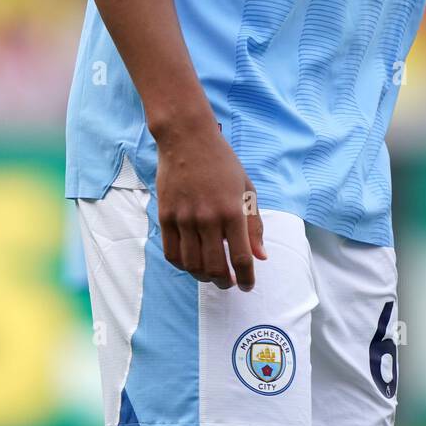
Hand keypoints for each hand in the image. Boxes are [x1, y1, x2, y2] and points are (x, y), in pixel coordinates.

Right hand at [155, 117, 266, 290]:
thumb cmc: (222, 162)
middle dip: (225, 282)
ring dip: (203, 277)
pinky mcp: (166, 216)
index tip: (248, 286)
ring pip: (192, 265)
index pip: (241, 258)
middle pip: (215, 267)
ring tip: (211, 275)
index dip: (246, 278)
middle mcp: (208, 218)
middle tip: (229, 283)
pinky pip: (172, 253)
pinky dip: (183, 265)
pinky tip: (191, 263)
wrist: (187, 139)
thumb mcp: (246, 189)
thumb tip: (260, 256)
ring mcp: (184, 218)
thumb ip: (254, 224)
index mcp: (232, 211)